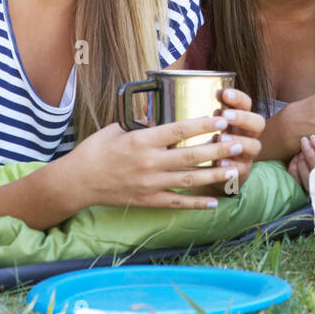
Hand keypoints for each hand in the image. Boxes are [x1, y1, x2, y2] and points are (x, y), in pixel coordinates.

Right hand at [65, 113, 262, 211]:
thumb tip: (164, 110)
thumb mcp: (118, 128)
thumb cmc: (96, 150)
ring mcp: (149, 184)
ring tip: (234, 169)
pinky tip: (214, 201)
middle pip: (190, 156)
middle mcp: (148, 163)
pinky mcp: (147, 200)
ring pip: (188, 180)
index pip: (179, 130)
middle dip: (217, 150)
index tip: (222, 121)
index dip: (203, 126)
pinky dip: (196, 203)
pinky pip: (176, 203)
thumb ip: (143, 121)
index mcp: (141, 141)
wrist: (76, 182)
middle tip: (238, 144)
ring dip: (214, 175)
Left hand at [208, 87, 265, 196]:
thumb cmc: (216, 145)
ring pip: (255, 146)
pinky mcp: (242, 173)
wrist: (216, 175)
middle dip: (243, 117)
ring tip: (220, 138)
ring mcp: (247, 155)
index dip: (238, 98)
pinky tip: (219, 162)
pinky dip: (231, 165)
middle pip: (258, 123)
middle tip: (225, 115)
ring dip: (238, 141)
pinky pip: (242, 170)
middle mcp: (249, 136)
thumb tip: (219, 92)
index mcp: (241, 122)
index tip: (223, 93)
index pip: (247, 105)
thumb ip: (218, 112)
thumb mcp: (216, 126)